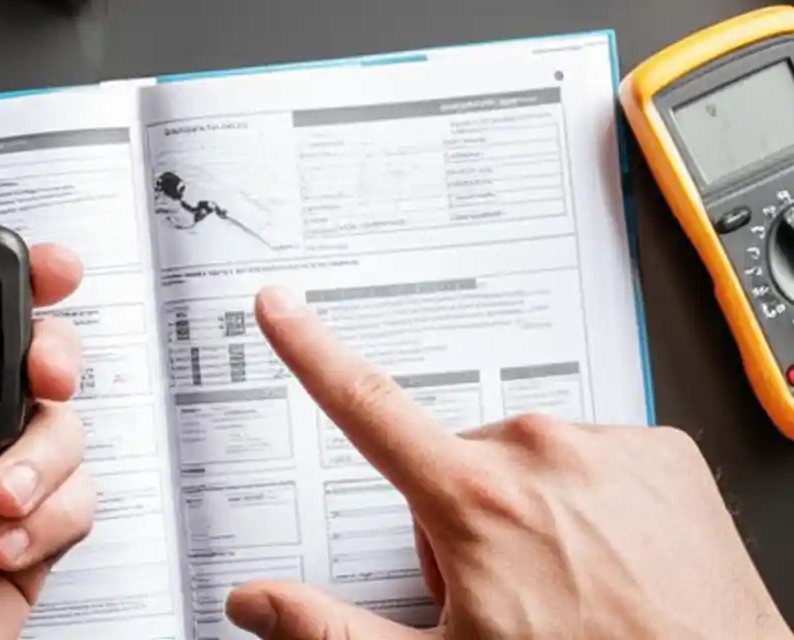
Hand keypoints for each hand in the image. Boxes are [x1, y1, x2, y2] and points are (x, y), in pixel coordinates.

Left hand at [0, 246, 91, 639]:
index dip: (3, 281)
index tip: (42, 267)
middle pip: (28, 355)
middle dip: (50, 355)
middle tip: (44, 374)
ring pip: (62, 424)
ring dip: (40, 461)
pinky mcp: (32, 530)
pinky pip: (79, 497)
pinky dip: (49, 520)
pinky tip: (2, 545)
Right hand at [227, 287, 791, 639]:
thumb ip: (330, 628)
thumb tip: (255, 604)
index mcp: (474, 500)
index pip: (365, 408)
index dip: (311, 352)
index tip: (281, 309)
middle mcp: (539, 454)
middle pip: (452, 463)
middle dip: (455, 516)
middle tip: (494, 586)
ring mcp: (606, 447)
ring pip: (524, 459)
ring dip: (523, 508)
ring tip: (561, 578)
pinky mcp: (661, 454)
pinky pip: (591, 456)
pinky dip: (587, 499)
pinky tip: (605, 556)